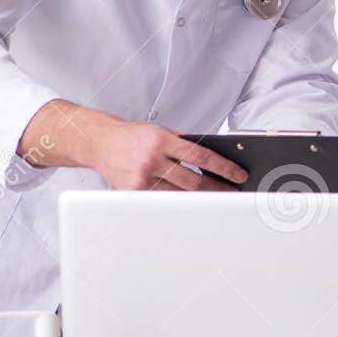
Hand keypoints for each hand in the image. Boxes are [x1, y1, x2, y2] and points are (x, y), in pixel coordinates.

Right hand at [19, 99, 247, 190]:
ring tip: (214, 201)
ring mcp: (142, 177)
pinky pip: (159, 200)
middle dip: (216, 188)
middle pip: (193, 179)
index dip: (223, 167)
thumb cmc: (132, 136)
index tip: (238, 175)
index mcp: (162, 140)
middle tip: (232, 193)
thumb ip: (181, 143)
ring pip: (178, 194)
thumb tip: (210, 158)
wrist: (99, 142)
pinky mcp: (132, 191)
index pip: (201, 155)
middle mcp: (152, 158)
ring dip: (198, 199)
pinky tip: (186, 205)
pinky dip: (173, 202)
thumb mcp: (159, 131)